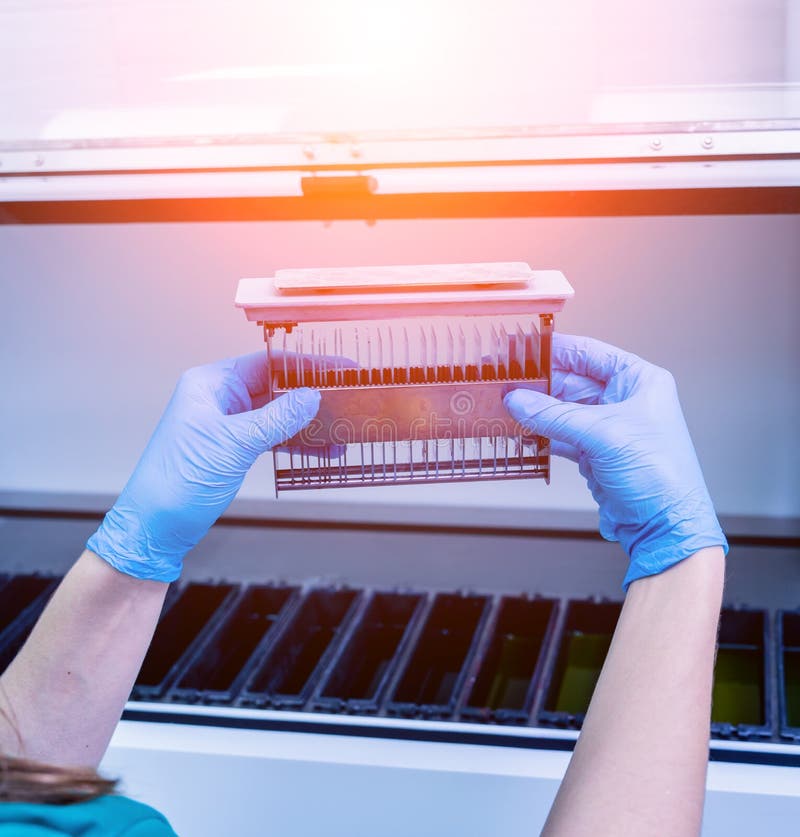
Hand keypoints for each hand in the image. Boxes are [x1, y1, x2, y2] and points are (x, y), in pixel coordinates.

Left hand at [87, 353, 319, 581]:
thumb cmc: (178, 481)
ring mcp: (228, 425)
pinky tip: (322, 450)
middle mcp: (220, 399)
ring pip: (278, 415)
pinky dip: (297, 443)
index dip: (306, 365)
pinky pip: (273, 438)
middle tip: (347, 396)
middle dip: (311, 395)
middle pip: (276, 387)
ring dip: (308, 423)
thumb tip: (310, 397)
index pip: (267, 363)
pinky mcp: (234, 449)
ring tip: (341, 428)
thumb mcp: (234, 444)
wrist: (155, 528)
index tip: (339, 368)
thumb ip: (276, 418)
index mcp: (211, 384)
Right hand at [503, 334, 726, 587]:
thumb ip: (555, 415)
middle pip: (570, 381)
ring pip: (562, 410)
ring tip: (506, 406)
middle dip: (537, 383)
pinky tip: (521, 432)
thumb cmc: (660, 475)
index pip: (588, 353)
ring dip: (535, 410)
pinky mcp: (595, 453)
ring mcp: (609, 427)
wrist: (664, 526)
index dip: (553, 349)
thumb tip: (518, 399)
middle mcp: (625, 400)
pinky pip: (561, 435)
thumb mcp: (603, 435)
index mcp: (639, 380)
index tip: (521, 348)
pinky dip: (541, 434)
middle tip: (505, 381)